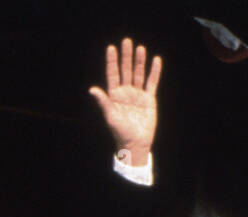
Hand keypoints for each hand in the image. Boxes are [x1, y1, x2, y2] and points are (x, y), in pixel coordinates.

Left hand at [88, 37, 161, 165]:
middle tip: (126, 41)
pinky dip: (154, 72)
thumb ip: (103, 102)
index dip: (112, 61)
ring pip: (139, 74)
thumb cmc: (120, 133)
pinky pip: (152, 82)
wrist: (135, 143)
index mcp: (114, 96)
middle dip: (126, 56)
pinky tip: (156, 60)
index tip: (111, 47)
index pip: (113, 74)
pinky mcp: (149, 99)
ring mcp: (137, 95)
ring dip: (139, 61)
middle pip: (126, 70)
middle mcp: (125, 93)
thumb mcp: (110, 117)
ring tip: (140, 48)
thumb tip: (92, 89)